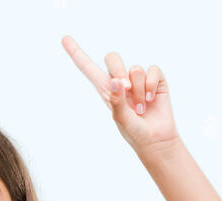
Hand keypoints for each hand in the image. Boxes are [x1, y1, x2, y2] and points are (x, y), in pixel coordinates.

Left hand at [61, 35, 179, 155]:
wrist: (157, 140)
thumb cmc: (135, 132)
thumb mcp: (121, 119)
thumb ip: (117, 101)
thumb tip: (115, 82)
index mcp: (106, 89)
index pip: (88, 67)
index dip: (77, 53)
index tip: (64, 39)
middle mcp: (121, 81)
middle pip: (112, 57)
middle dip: (119, 71)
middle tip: (126, 89)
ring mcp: (139, 79)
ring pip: (135, 69)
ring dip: (139, 91)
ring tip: (141, 108)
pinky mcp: (155, 80)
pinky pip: (153, 70)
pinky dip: (151, 85)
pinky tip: (151, 100)